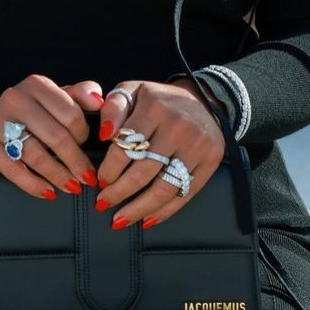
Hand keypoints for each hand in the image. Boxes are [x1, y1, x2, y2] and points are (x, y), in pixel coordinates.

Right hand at [0, 75, 104, 199]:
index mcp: (36, 84)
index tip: (88, 149)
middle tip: (88, 179)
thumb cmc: (33, 112)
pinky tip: (48, 192)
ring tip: (72, 187)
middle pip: (55, 136)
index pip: (70, 113)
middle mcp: (15, 97)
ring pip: (36, 154)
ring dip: (58, 176)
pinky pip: (13, 169)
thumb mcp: (56, 98)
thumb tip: (99, 102)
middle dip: (76, 162)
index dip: (83, 135)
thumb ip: (81, 94)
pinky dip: (33, 184)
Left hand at [94, 78, 224, 228]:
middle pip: (143, 171)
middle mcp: (178, 126)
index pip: (126, 146)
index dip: (109, 168)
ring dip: (138, 208)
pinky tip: (147, 219)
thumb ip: (113, 106)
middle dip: (119, 192)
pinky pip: (184, 194)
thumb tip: (105, 134)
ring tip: (120, 219)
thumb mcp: (133, 90)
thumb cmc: (160, 99)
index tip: (99, 180)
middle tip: (103, 203)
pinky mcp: (210, 161)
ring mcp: (196, 146)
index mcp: (155, 106)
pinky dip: (164, 212)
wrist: (203, 100)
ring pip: (163, 188)